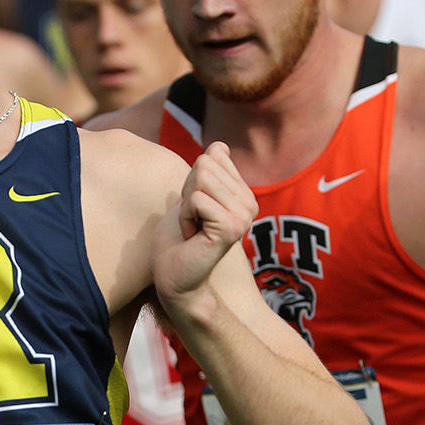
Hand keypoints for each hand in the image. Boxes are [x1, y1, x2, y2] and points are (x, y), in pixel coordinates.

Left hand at [154, 142, 257, 325]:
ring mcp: (244, 216)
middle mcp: (249, 203)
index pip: (213, 155)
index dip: (192, 181)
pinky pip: (197, 200)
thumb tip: (220, 146)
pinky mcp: (232, 228)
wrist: (174, 278)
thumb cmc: (178, 240)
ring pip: (201, 179)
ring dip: (186, 206)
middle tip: (192, 221)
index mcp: (243, 193)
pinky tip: (193, 236)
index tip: (195, 209)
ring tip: (193, 229)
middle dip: (188, 192)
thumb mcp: (192, 195)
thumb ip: (207, 172)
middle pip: (205, 164)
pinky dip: (185, 217)